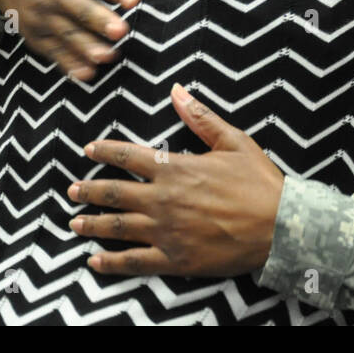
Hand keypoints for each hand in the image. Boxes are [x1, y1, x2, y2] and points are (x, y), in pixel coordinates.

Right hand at [0, 0, 143, 80]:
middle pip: (82, 10)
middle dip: (100, 21)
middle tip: (120, 31)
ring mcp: (45, 17)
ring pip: (69, 34)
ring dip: (88, 47)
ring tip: (108, 56)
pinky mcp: (36, 35)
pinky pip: (54, 52)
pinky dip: (69, 64)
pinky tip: (86, 73)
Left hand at [68, 84, 284, 276]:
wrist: (282, 227)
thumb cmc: (260, 182)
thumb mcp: (233, 141)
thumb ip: (200, 117)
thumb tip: (177, 90)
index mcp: (175, 168)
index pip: (127, 155)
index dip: (104, 151)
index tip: (89, 150)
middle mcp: (163, 199)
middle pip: (113, 192)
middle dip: (88, 190)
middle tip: (72, 190)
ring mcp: (166, 231)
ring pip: (117, 227)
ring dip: (92, 223)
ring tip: (75, 222)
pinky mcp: (175, 258)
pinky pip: (135, 261)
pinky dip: (112, 262)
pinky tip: (95, 261)